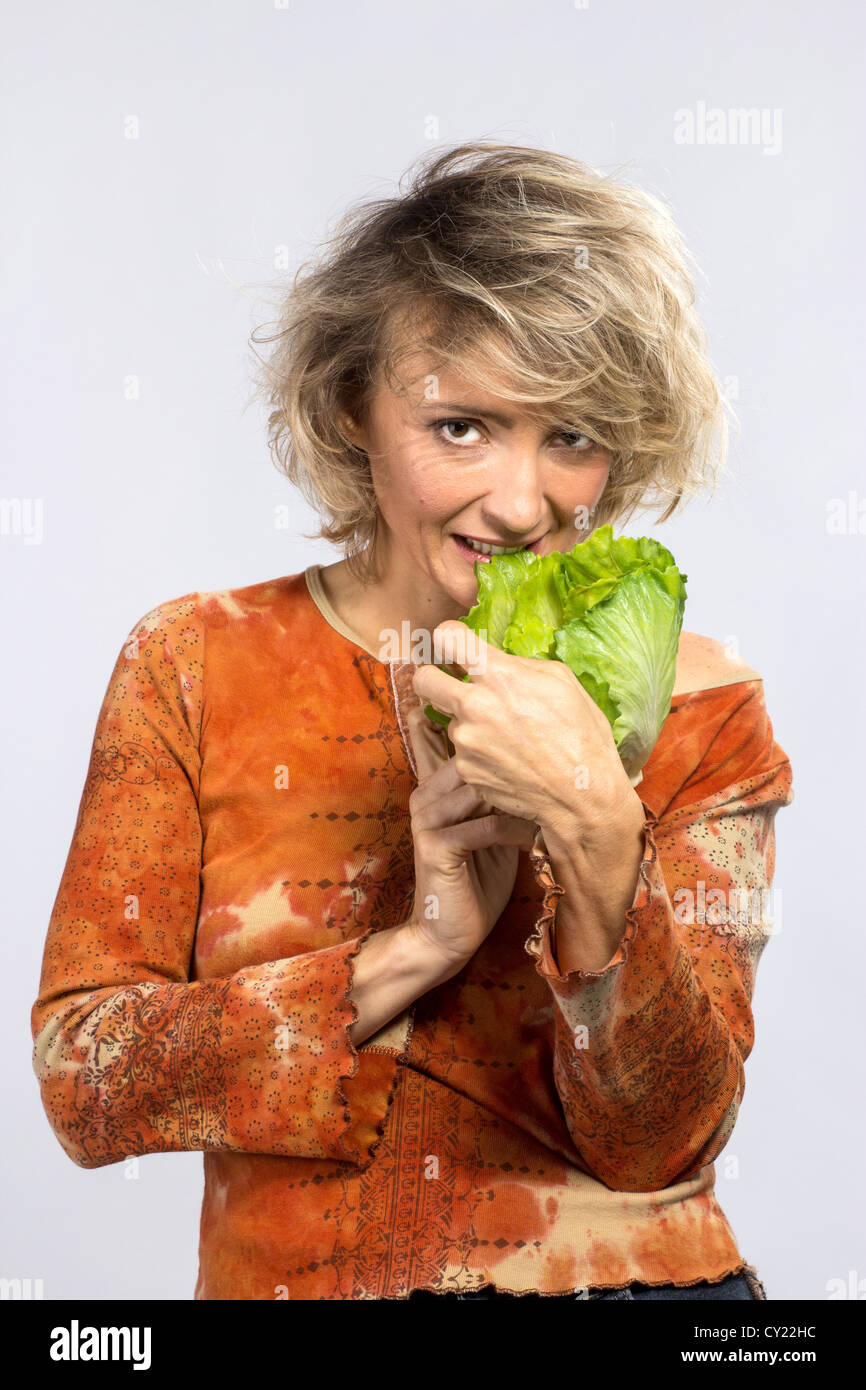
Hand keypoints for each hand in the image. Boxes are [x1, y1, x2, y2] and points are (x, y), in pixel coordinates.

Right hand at [404, 701, 537, 972]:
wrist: (447, 933)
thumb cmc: (479, 882)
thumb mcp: (494, 831)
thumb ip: (504, 798)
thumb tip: (545, 765)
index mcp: (436, 787)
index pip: (470, 750)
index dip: (508, 747)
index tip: (550, 749)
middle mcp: (426, 796)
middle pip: (477, 762)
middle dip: (522, 768)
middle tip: (562, 773)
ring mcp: (426, 819)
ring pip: (482, 789)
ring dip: (523, 797)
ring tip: (558, 804)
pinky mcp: (434, 846)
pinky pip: (485, 826)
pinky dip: (518, 830)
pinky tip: (540, 839)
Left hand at [412, 620, 637, 847]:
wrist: (582, 793)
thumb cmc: (581, 733)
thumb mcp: (560, 680)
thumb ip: (518, 665)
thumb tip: (494, 663)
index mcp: (498, 675)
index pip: (448, 637)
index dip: (449, 636)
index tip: (456, 645)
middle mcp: (473, 706)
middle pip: (423, 679)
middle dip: (433, 677)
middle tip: (450, 684)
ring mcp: (465, 741)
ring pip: (449, 720)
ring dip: (469, 723)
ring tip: (507, 736)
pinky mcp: (465, 770)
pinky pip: (462, 752)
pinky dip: (479, 753)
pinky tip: (507, 759)